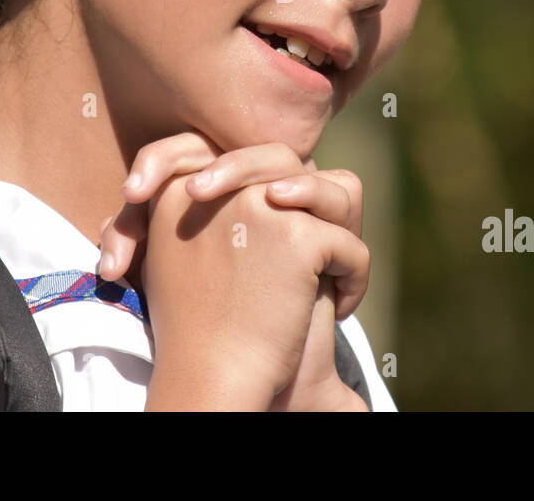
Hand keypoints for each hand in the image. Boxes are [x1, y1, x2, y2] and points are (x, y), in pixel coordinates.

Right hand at [102, 132, 369, 409]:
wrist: (211, 378)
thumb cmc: (200, 331)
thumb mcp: (193, 255)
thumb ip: (225, 206)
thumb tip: (290, 174)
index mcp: (180, 185)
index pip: (245, 154)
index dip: (277, 182)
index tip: (285, 224)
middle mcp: (216, 182)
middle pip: (293, 163)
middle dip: (317, 204)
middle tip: (318, 254)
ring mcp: (257, 203)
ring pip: (333, 193)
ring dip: (342, 236)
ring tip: (331, 280)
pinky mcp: (297, 233)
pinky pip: (350, 243)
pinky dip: (353, 280)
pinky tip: (337, 313)